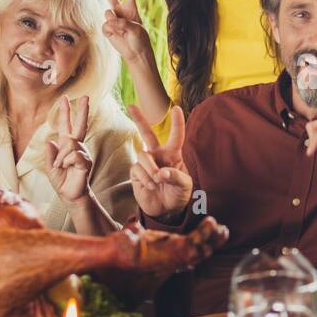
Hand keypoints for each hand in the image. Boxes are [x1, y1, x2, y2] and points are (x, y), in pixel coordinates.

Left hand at [46, 95, 94, 203]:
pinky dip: (66, 162)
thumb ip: (49, 154)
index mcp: (67, 145)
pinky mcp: (86, 161)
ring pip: (70, 144)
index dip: (66, 112)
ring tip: (60, 167)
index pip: (67, 125)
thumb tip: (50, 140)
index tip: (65, 98)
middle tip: (86, 96)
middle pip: (81, 125)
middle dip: (82, 110)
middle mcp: (77, 146)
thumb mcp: (49, 166)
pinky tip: (67, 168)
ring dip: (61, 157)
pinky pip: (74, 155)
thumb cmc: (60, 180)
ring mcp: (83, 153)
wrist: (69, 194)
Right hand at [91, 0, 153, 64]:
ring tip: (123, 31)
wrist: (135, 53)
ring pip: (107, 14)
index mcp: (131, 8)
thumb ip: (122, 22)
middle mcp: (120, 11)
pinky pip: (105, 26)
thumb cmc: (140, 40)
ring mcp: (112, 19)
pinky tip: (117, 36)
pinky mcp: (107, 28)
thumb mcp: (136, 29)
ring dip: (115, 23)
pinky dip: (110, 31)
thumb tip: (108, 18)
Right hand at [127, 104, 193, 219]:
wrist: (166, 211)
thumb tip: (160, 172)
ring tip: (157, 182)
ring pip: (143, 155)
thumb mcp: (185, 186)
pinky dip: (145, 178)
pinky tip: (150, 186)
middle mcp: (158, 155)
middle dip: (139, 119)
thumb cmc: (178, 195)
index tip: (176, 108)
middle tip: (131, 106)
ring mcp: (146, 163)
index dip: (177, 122)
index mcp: (173, 154)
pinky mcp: (136, 173)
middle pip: (147, 133)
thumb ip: (175, 177)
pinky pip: (136, 168)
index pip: (176, 135)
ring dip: (150, 169)